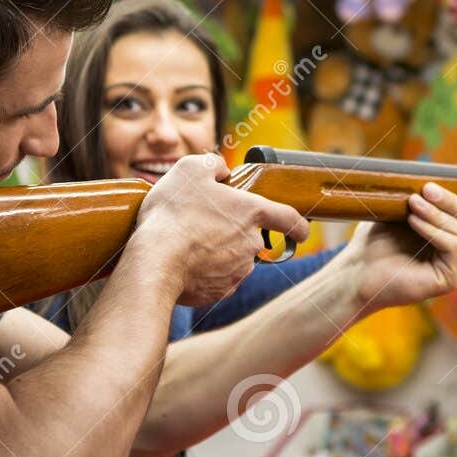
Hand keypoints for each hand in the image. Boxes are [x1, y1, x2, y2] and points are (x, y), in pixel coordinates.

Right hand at [128, 152, 308, 307]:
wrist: (154, 261)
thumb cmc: (173, 213)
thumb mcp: (190, 169)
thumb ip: (213, 165)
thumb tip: (222, 171)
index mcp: (251, 212)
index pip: (290, 219)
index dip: (299, 224)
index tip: (301, 229)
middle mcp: (252, 244)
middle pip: (252, 237)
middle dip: (233, 231)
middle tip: (203, 223)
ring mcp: (238, 270)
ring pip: (235, 258)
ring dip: (218, 251)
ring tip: (188, 243)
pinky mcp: (222, 291)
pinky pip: (219, 278)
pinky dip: (206, 271)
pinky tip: (186, 263)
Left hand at [340, 183, 456, 313]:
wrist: (357, 269)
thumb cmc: (375, 241)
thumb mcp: (402, 210)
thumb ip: (425, 197)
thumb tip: (439, 176)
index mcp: (450, 234)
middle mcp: (456, 252)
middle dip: (454, 201)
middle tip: (428, 189)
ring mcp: (453, 267)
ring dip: (438, 213)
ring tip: (413, 204)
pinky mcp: (446, 279)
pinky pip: (452, 245)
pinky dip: (433, 229)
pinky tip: (413, 221)